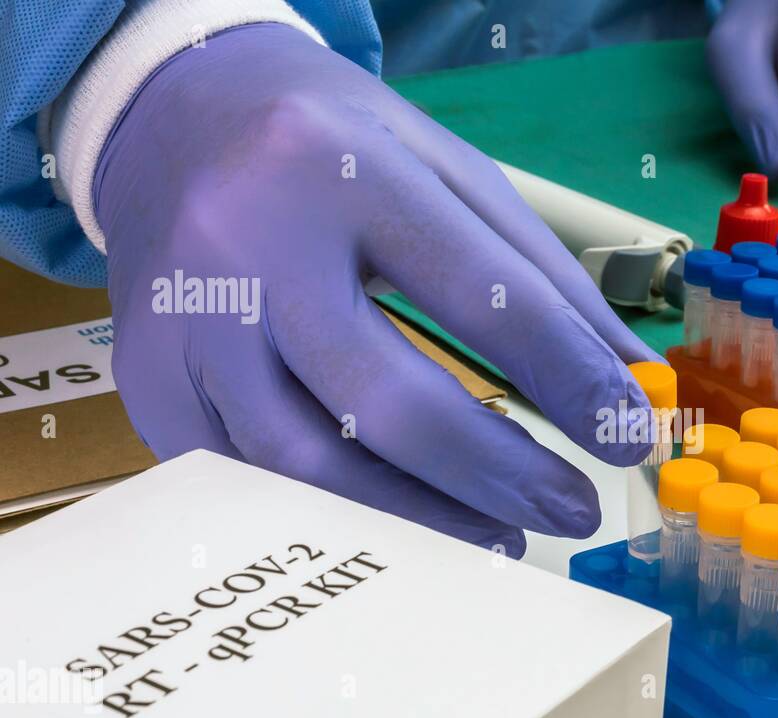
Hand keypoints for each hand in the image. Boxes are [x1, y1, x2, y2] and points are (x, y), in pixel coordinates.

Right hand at [96, 24, 659, 557]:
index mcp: (340, 168)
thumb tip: (628, 385)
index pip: (479, 293)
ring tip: (501, 538)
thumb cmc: (336, 150)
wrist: (178, 119)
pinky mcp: (148, 379)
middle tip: (572, 510)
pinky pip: (249, 479)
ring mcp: (183, 320)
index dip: (567, 379)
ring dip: (420, 520)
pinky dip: (337, 514)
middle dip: (497, 474)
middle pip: (383, 401)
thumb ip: (544, 278)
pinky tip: (401, 525)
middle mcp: (246, 242)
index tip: (629, 437)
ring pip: (304, 464)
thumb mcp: (451, 174)